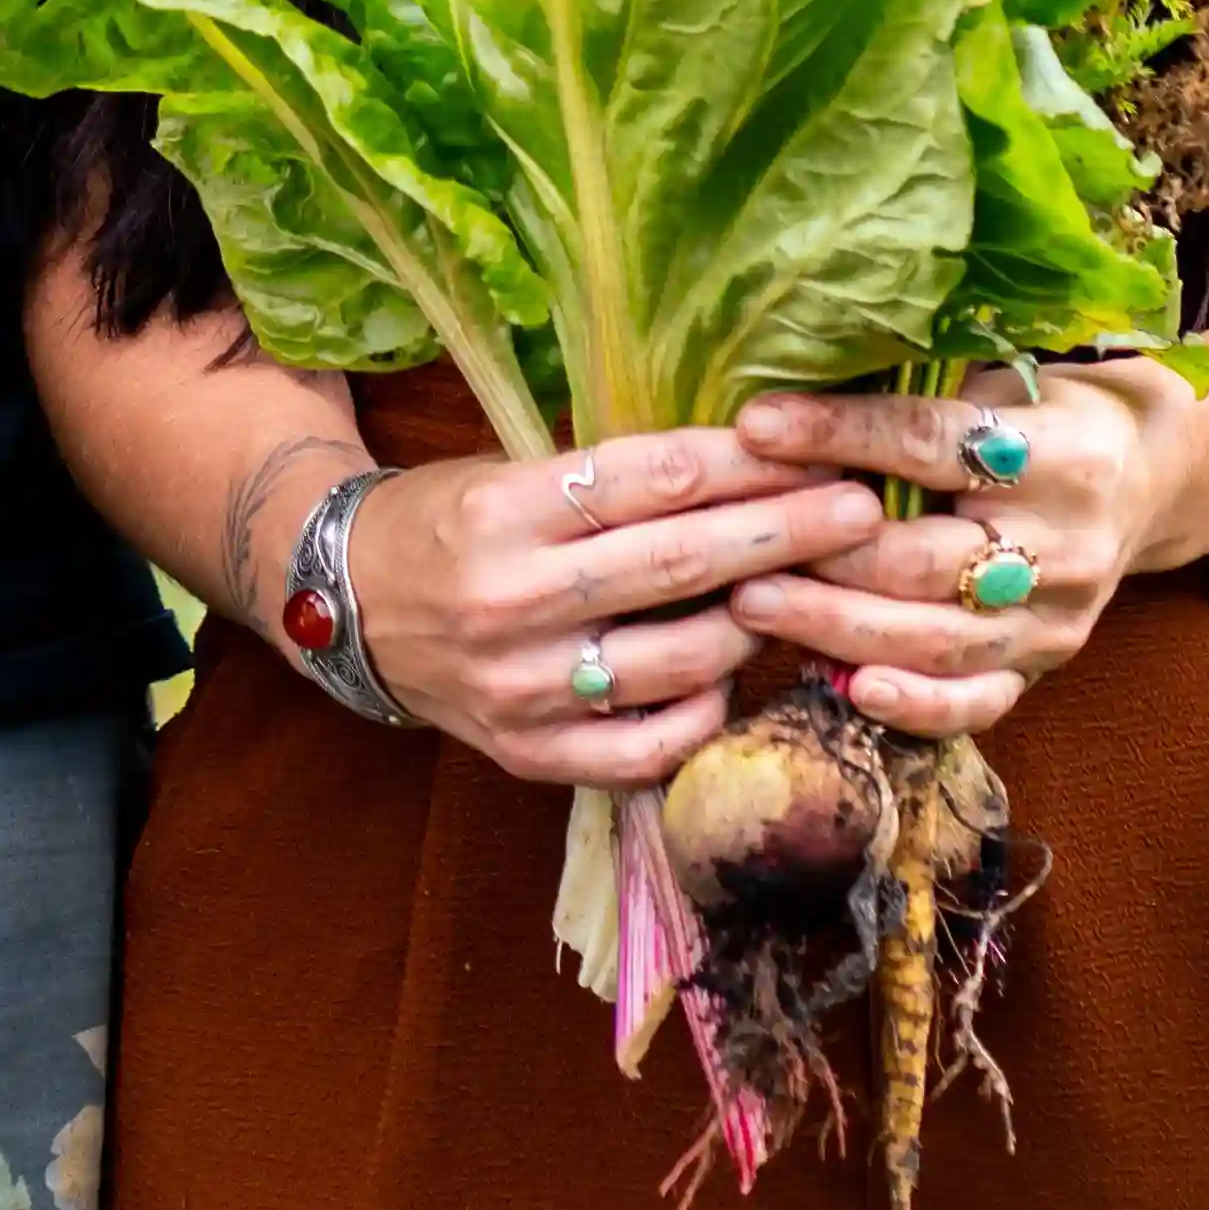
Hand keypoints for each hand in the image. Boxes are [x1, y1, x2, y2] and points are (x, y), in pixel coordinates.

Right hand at [334, 428, 881, 790]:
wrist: (346, 604)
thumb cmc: (446, 521)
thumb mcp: (509, 473)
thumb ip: (612, 481)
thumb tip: (750, 463)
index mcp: (504, 512)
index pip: (652, 482)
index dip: (746, 466)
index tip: (818, 456)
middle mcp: (510, 601)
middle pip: (678, 565)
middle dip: (785, 534)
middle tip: (863, 515)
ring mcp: (520, 688)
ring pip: (677, 662)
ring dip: (755, 624)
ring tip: (803, 594)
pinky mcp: (526, 754)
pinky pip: (645, 747)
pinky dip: (702, 714)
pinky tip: (727, 677)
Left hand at [716, 364, 1195, 741]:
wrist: (1149, 476)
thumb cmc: (1042, 413)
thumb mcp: (1000, 379)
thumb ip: (917, 391)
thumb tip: (794, 391)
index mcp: (1057, 450)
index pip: (932, 442)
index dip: (840, 434)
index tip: (755, 425)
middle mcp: (1065, 541)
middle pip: (928, 560)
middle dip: (823, 554)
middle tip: (735, 546)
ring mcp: (1058, 616)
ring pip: (939, 640)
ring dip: (837, 628)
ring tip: (752, 604)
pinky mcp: (1046, 664)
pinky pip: (977, 703)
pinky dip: (913, 705)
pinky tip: (848, 690)